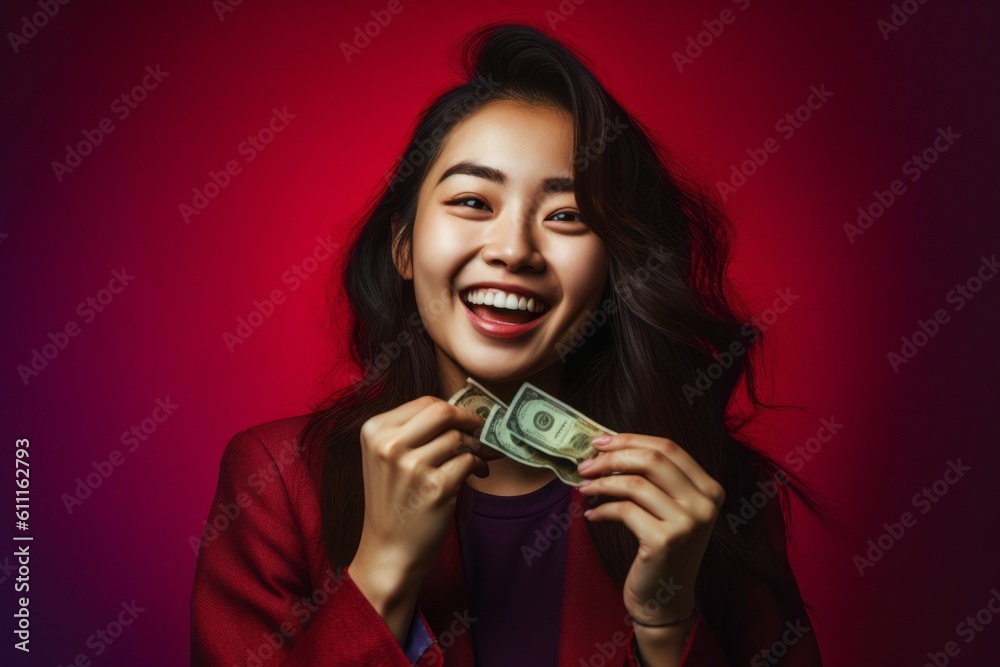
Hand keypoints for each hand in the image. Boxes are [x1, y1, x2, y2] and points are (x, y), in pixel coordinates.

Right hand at [350, 396, 498, 621]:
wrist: (388, 551)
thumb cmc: (393, 502)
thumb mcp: (387, 458)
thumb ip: (415, 431)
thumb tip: (462, 411)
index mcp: (375, 431)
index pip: (425, 403)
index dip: (452, 409)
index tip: (466, 419)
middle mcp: (389, 445)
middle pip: (443, 412)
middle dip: (469, 419)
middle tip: (481, 430)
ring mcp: (412, 467)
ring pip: (459, 438)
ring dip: (476, 447)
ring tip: (476, 460)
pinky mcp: (435, 487)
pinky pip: (469, 461)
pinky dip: (478, 466)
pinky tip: (476, 474)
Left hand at [576, 433, 724, 624]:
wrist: (665, 599)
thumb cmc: (662, 547)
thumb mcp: (669, 508)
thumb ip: (653, 477)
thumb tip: (610, 443)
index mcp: (710, 488)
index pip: (668, 447)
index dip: (630, 439)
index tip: (600, 441)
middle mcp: (705, 503)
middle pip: (652, 459)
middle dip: (612, 457)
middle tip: (585, 464)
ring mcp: (687, 523)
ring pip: (635, 483)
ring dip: (602, 483)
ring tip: (584, 488)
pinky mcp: (664, 541)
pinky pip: (624, 510)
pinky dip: (602, 509)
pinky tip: (592, 515)